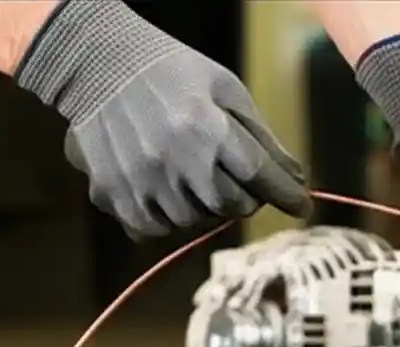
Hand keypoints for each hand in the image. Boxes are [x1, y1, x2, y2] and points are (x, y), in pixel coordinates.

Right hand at [15, 0, 309, 238]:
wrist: (100, 63)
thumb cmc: (174, 74)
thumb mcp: (227, 91)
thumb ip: (262, 139)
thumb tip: (296, 182)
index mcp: (205, 126)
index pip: (259, 175)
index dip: (285, 194)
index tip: (300, 206)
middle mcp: (173, 158)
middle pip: (230, 205)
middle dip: (243, 197)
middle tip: (236, 180)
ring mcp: (140, 179)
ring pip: (193, 221)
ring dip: (204, 207)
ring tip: (194, 175)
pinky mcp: (113, 193)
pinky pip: (153, 230)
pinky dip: (167, 218)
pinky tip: (167, 191)